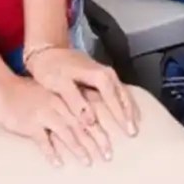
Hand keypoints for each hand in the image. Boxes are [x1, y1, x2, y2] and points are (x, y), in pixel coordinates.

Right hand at [0, 76, 105, 167]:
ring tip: (88, 161)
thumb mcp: (56, 91)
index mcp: (68, 96)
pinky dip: (51, 153)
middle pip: (83, 124)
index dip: (104, 125)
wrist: (4, 89)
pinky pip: (43, 141)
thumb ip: (73, 100)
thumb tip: (92, 112)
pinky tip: (58, 163)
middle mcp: (60, 104)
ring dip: (78, 149)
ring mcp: (45, 113)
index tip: (116, 138)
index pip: (92, 110)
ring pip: (67, 133)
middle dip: (97, 140)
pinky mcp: (31, 124)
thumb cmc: (31, 92)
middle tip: (108, 155)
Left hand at [25, 47, 139, 148]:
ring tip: (135, 124)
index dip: (121, 116)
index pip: (113, 98)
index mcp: (98, 75)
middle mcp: (106, 73)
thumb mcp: (60, 84)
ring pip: (123, 92)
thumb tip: (90, 121)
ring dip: (130, 108)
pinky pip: (119, 90)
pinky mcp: (102, 75)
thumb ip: (76, 101)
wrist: (48, 51)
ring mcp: (106, 73)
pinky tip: (127, 110)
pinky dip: (124, 102)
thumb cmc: (51, 68)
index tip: (127, 131)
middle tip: (135, 132)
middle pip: (123, 95)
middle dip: (130, 114)